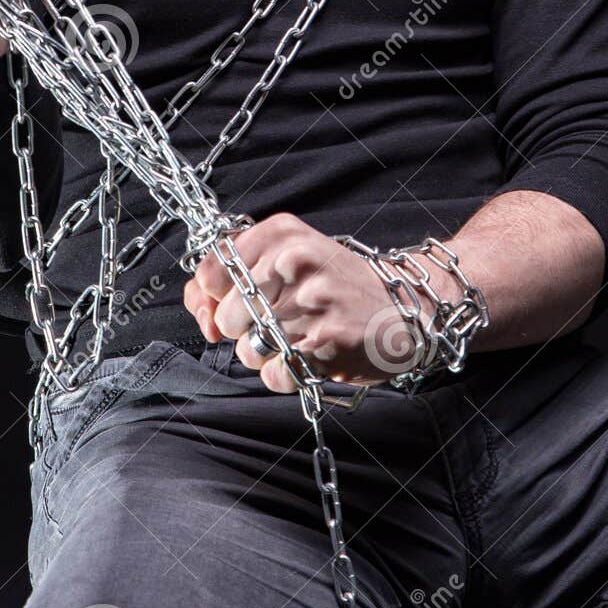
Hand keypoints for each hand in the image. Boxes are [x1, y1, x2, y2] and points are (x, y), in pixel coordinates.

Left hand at [182, 213, 444, 392]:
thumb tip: (200, 309)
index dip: (214, 299)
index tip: (235, 303)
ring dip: (268, 354)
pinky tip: (311, 356)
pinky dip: (286, 374)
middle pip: (229, 316)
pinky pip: (274, 372)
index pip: (211, 273)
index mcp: (281, 232)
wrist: (408, 308)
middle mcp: (294, 259)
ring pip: (249, 348)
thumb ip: (234, 276)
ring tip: (300, 338)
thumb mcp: (289, 261)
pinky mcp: (327, 337)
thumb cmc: (337, 286)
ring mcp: (312, 298)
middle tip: (282, 322)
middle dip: (245, 331)